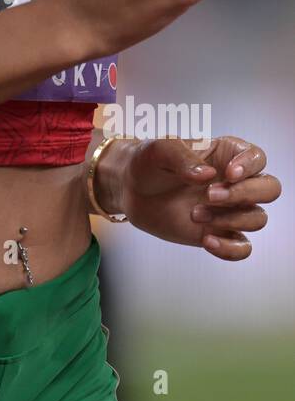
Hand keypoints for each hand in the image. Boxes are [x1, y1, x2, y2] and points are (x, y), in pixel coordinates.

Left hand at [117, 134, 281, 258]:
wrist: (130, 190)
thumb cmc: (148, 162)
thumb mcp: (159, 151)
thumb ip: (183, 158)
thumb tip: (208, 176)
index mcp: (226, 153)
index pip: (258, 157)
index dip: (250, 166)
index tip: (229, 173)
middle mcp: (235, 181)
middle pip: (270, 189)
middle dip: (245, 194)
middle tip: (210, 195)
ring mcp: (229, 209)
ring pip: (257, 219)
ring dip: (230, 219)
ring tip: (194, 213)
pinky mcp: (219, 233)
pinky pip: (242, 248)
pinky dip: (231, 249)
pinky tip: (207, 241)